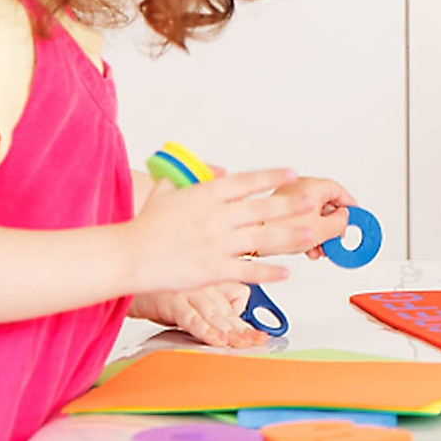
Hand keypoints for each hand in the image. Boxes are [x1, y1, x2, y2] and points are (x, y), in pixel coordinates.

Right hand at [124, 167, 314, 294]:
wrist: (127, 256)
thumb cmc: (145, 225)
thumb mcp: (169, 189)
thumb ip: (196, 176)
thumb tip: (220, 168)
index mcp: (206, 194)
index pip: (247, 182)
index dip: (271, 177)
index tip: (292, 173)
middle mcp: (217, 217)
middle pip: (263, 209)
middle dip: (291, 205)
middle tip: (313, 201)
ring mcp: (217, 244)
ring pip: (263, 239)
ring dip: (291, 237)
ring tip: (312, 234)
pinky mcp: (213, 270)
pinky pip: (248, 271)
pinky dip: (269, 272)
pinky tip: (285, 272)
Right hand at [129, 283, 267, 348]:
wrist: (128, 270)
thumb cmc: (157, 282)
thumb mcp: (189, 289)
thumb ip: (209, 301)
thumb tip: (226, 323)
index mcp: (211, 278)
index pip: (239, 300)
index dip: (250, 321)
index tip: (261, 335)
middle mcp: (204, 284)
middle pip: (230, 311)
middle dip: (245, 330)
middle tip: (259, 343)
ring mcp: (189, 292)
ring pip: (216, 316)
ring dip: (231, 333)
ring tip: (244, 345)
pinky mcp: (172, 301)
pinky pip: (193, 319)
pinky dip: (206, 331)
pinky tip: (218, 340)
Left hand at [266, 176, 356, 259]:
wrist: (250, 239)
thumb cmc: (279, 230)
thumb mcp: (322, 230)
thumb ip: (341, 222)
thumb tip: (345, 219)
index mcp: (312, 185)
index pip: (340, 191)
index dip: (351, 206)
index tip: (357, 217)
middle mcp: (299, 187)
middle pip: (326, 203)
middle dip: (334, 224)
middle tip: (338, 236)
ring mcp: (286, 198)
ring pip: (312, 213)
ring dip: (321, 232)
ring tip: (322, 247)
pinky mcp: (276, 210)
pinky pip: (299, 219)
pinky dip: (306, 232)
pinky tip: (308, 247)